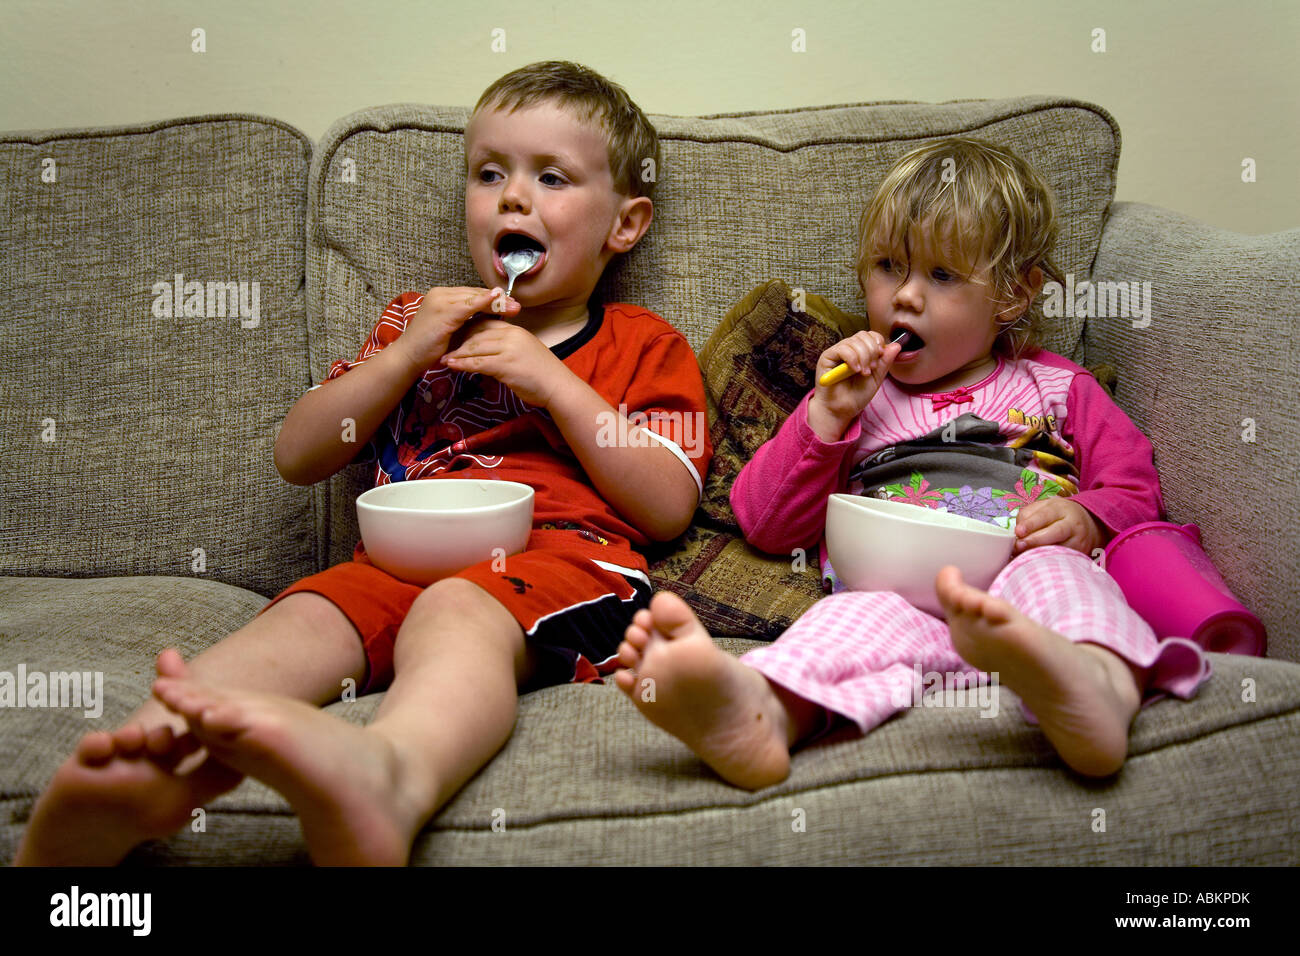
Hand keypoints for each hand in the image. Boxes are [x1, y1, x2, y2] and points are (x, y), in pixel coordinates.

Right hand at [397, 286, 520, 371]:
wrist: (408, 357)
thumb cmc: (428, 347)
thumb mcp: (450, 329)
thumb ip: (464, 320)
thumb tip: (487, 318)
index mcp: (442, 296)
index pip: (471, 294)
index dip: (491, 298)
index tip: (509, 303)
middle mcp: (440, 294)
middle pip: (474, 294)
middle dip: (497, 300)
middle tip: (517, 304)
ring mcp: (440, 301)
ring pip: (473, 298)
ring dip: (495, 302)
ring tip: (513, 306)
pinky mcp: (442, 312)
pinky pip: (467, 305)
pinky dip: (483, 302)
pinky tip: (496, 300)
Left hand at [441, 317, 572, 407]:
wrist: (558, 386)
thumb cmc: (543, 374)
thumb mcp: (525, 353)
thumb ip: (509, 348)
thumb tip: (492, 351)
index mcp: (516, 331)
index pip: (486, 324)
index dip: (468, 330)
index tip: (455, 337)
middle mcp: (511, 335)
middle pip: (477, 333)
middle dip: (459, 341)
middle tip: (444, 347)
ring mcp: (508, 349)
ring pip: (475, 347)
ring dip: (457, 353)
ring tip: (443, 358)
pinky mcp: (506, 364)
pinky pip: (478, 362)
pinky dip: (462, 364)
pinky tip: (452, 366)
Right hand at [807, 331, 901, 440]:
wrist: (841, 411)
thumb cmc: (856, 396)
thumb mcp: (876, 378)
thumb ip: (885, 362)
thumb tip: (896, 345)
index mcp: (860, 352)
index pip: (871, 335)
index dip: (878, 343)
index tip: (880, 358)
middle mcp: (848, 349)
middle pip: (863, 335)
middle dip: (871, 351)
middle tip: (871, 369)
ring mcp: (837, 352)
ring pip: (854, 341)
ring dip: (863, 357)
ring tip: (863, 373)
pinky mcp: (827, 357)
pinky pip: (842, 349)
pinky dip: (852, 358)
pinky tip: (855, 370)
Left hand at [1013, 497, 1105, 555]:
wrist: (1088, 524)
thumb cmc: (1059, 516)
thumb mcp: (1044, 507)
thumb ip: (1028, 515)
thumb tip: (1017, 531)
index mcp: (1061, 509)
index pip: (1045, 515)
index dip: (1031, 524)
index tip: (1018, 532)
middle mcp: (1073, 524)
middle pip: (1056, 532)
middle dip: (1035, 540)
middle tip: (1018, 546)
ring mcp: (1078, 540)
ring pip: (1060, 548)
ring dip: (1040, 553)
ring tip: (1023, 556)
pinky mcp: (1080, 554)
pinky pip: (1062, 559)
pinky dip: (1048, 561)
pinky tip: (1035, 563)